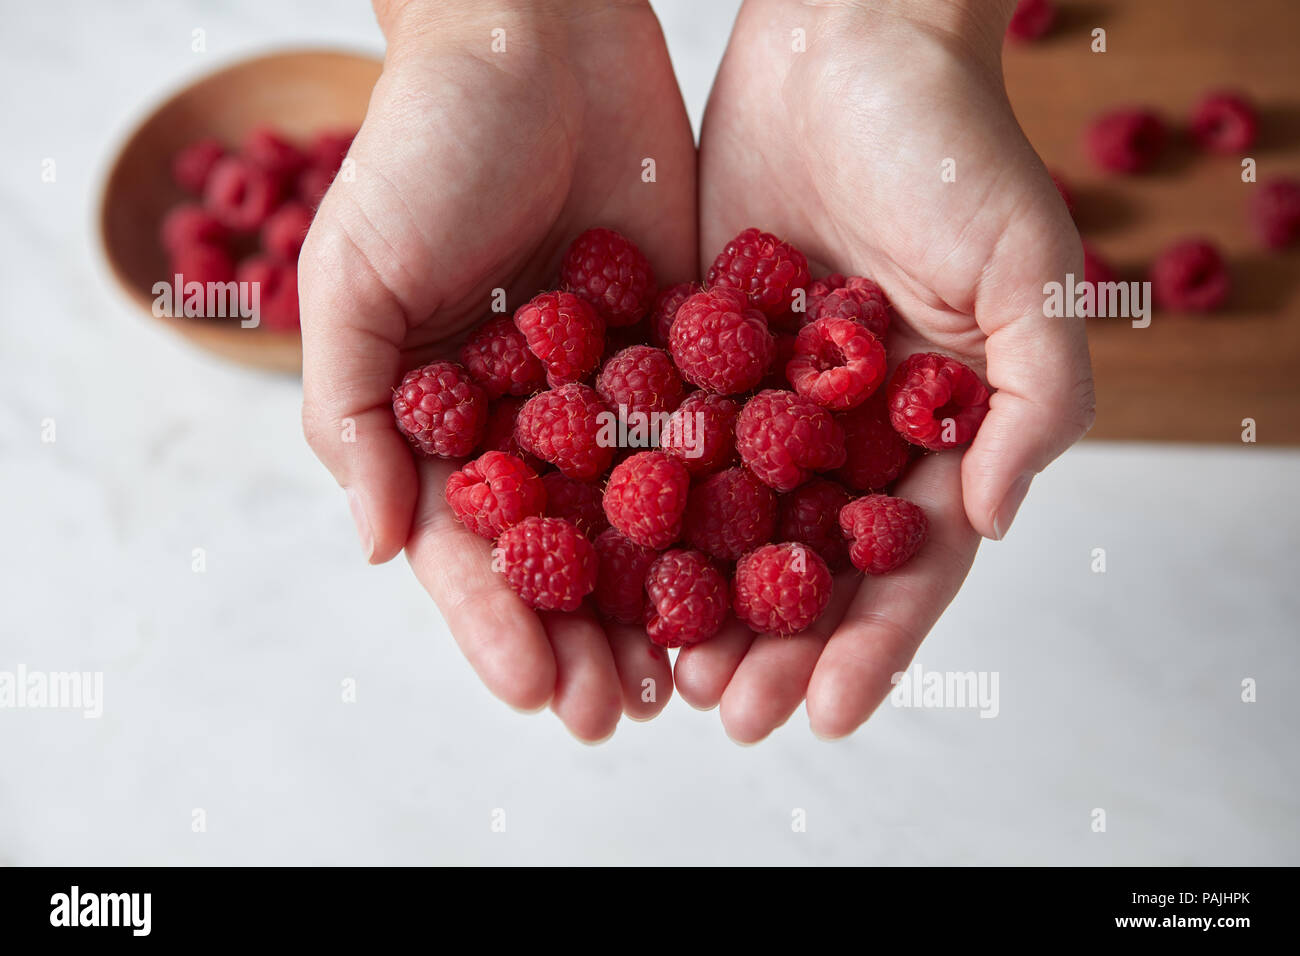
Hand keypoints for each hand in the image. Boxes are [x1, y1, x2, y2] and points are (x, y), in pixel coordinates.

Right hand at [299, 0, 696, 740]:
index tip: (538, 692)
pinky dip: (731, 507)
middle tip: (622, 714)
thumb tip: (377, 549)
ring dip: (662, 598)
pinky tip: (760, 570)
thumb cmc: (423, 147)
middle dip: (587, 636)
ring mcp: (613, 385)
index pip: (469, 547)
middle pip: (560, 553)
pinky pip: (712, 437)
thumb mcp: (353, 277)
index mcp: (444, 418)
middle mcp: (531, 417)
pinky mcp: (688, 342)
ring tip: (691, 678)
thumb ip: (352, 414)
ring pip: (642, 515)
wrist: (536, 30)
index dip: (497, 625)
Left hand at [683, 0, 1094, 740]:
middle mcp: (846, 431)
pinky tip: (600, 560)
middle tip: (726, 712)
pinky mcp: (693, 352)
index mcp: (933, 432)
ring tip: (663, 668)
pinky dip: (637, 506)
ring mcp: (767, 399)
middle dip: (772, 645)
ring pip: (729, 524)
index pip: (907, 564)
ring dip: (698, 600)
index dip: (872, 643)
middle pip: (808, 566)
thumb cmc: (957, 145)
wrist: (846, 37)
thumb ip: (1037, 397)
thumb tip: (998, 520)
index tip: (825, 713)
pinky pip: (664, 441)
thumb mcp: (1028, 269)